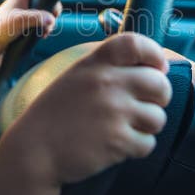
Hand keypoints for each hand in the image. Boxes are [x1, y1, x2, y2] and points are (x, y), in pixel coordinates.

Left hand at [0, 0, 61, 54]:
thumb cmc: (0, 30)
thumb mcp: (19, 22)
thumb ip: (35, 18)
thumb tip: (51, 19)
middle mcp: (22, 3)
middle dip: (52, 10)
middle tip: (53, 20)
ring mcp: (24, 13)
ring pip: (43, 12)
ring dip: (49, 21)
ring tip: (46, 32)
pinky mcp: (24, 24)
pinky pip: (39, 22)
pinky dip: (44, 27)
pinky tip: (42, 36)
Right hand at [3, 32, 171, 186]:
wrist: (34, 150)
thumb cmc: (57, 113)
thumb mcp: (77, 76)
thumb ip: (109, 68)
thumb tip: (158, 68)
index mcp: (95, 63)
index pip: (137, 44)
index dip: (155, 55)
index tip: (157, 68)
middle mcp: (108, 83)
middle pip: (160, 84)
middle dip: (158, 98)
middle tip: (144, 106)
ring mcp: (114, 112)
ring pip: (158, 117)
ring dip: (146, 126)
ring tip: (123, 128)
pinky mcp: (118, 142)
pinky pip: (148, 143)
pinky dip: (136, 147)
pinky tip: (116, 145)